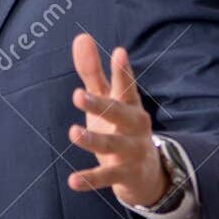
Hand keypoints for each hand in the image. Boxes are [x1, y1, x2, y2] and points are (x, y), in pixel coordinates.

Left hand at [67, 33, 168, 206]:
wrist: (146, 173)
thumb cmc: (120, 128)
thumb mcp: (107, 100)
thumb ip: (92, 72)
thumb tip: (81, 37)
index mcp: (129, 104)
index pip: (126, 85)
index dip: (122, 71)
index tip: (118, 53)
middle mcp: (134, 126)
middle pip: (119, 113)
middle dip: (100, 105)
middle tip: (78, 95)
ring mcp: (132, 151)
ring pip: (112, 145)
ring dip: (93, 140)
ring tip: (73, 132)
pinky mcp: (125, 174)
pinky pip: (107, 177)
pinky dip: (90, 179)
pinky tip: (72, 181)